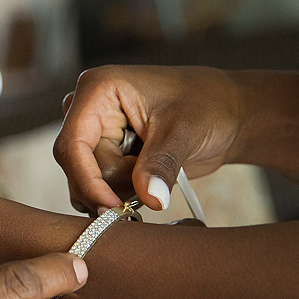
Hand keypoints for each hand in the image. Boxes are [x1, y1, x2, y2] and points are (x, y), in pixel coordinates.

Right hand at [55, 65, 245, 214]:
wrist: (226, 115)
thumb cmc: (208, 105)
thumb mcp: (185, 132)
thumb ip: (161, 164)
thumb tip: (150, 199)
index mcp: (97, 89)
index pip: (72, 145)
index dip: (87, 181)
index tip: (111, 209)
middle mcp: (87, 109)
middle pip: (80, 167)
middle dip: (115, 184)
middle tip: (157, 180)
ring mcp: (95, 132)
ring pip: (89, 181)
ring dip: (123, 189)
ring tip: (159, 171)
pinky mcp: (105, 153)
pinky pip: (100, 186)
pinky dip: (124, 193)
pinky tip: (151, 180)